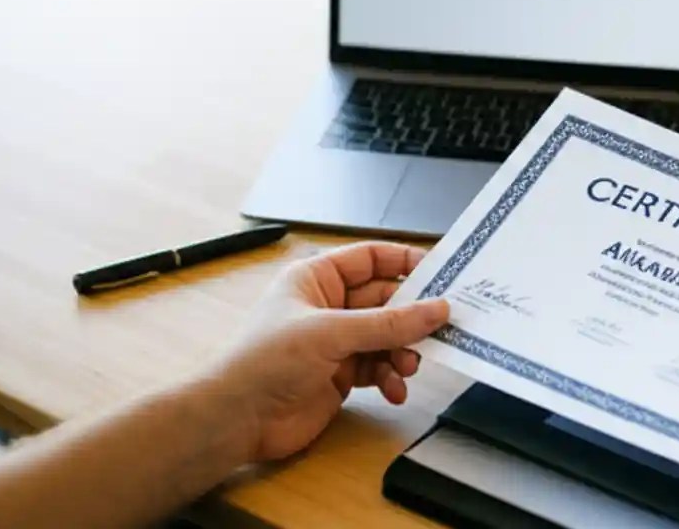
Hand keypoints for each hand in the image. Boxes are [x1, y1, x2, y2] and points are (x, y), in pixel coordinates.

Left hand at [205, 242, 449, 463]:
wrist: (237, 420)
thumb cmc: (263, 362)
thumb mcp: (331, 333)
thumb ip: (387, 323)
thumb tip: (435, 309)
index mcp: (316, 278)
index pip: (370, 259)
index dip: (405, 263)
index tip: (441, 273)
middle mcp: (328, 306)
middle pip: (385, 301)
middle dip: (411, 317)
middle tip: (441, 326)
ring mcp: (335, 342)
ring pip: (387, 337)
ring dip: (403, 351)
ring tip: (409, 365)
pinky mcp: (340, 374)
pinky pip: (379, 368)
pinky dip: (392, 378)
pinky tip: (395, 389)